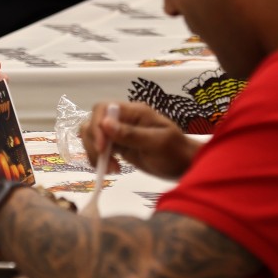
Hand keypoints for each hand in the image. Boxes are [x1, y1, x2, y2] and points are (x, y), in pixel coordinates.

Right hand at [79, 101, 197, 179]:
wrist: (185, 165)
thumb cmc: (176, 152)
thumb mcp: (156, 143)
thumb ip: (131, 134)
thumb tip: (105, 123)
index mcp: (134, 111)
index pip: (103, 108)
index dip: (97, 125)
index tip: (102, 147)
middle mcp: (124, 119)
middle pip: (94, 122)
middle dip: (94, 143)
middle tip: (105, 162)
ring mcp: (120, 133)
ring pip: (93, 135)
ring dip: (94, 153)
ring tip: (110, 169)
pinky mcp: (119, 146)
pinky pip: (99, 149)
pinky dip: (99, 159)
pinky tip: (112, 169)